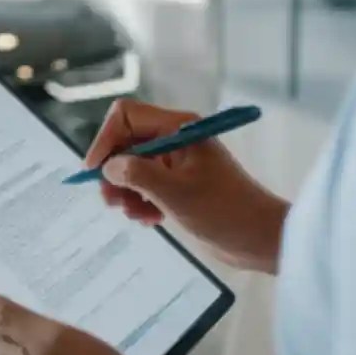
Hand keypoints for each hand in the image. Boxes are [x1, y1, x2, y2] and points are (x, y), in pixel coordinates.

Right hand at [85, 99, 289, 274]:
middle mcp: (176, 139)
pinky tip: (150, 220)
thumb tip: (108, 167)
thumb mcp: (175, 194)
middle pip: (126, 142)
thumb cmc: (225, 212)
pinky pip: (147, 185)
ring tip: (134, 214)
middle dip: (115, 171)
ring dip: (126, 191)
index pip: (126, 116)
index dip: (105, 140)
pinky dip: (142, 202)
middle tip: (110, 202)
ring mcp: (178, 163)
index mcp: (179, 129)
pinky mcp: (180, 185)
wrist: (260, 238)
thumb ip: (137, 175)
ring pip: (134, 167)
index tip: (95, 171)